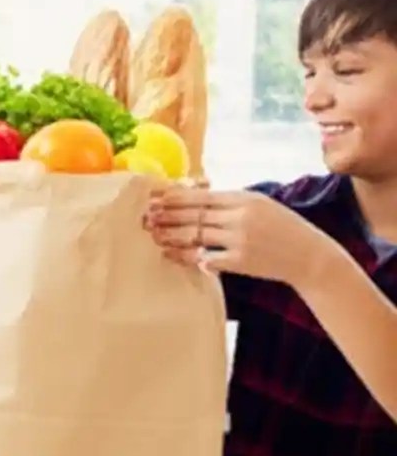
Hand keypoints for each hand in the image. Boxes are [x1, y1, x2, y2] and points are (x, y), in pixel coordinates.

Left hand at [146, 187, 336, 285]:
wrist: (309, 256)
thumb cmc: (282, 228)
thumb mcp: (260, 204)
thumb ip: (230, 201)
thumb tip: (196, 193)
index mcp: (245, 199)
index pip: (201, 196)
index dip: (175, 198)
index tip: (156, 199)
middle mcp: (241, 217)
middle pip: (194, 215)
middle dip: (167, 216)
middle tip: (146, 217)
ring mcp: (240, 240)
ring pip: (195, 236)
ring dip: (171, 236)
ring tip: (153, 235)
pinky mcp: (240, 261)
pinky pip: (205, 258)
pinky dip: (186, 256)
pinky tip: (170, 255)